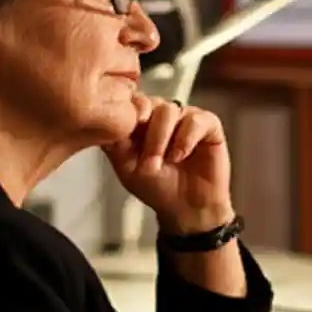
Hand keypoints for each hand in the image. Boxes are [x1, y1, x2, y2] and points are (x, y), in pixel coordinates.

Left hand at [104, 95, 233, 233]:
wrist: (187, 209)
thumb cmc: (158, 189)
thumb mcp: (126, 166)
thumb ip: (114, 142)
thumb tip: (102, 120)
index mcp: (142, 121)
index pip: (131, 102)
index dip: (128, 114)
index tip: (127, 134)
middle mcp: (163, 115)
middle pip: (149, 103)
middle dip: (146, 134)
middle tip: (148, 162)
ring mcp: (186, 118)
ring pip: (170, 110)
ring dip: (163, 138)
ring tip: (165, 162)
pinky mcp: (209, 125)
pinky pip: (196, 120)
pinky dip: (186, 138)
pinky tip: (181, 156)